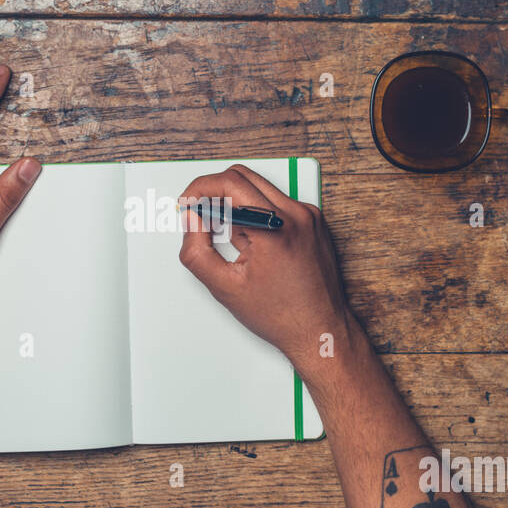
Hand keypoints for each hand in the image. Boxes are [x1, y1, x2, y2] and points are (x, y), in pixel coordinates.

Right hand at [177, 164, 361, 372]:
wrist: (320, 331)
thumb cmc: (282, 316)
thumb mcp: (225, 287)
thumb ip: (196, 251)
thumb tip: (191, 220)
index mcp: (275, 228)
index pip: (229, 183)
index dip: (199, 190)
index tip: (188, 202)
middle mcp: (296, 214)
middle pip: (242, 176)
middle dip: (215, 193)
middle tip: (201, 216)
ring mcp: (309, 215)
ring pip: (259, 187)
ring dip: (236, 204)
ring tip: (234, 241)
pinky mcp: (313, 221)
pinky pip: (276, 202)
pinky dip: (257, 214)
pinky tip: (255, 245)